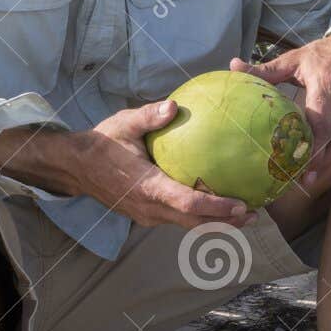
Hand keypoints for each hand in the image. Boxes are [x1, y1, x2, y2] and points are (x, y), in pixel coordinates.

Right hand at [73, 100, 256, 229]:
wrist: (75, 167)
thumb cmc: (102, 143)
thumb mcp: (124, 124)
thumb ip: (149, 116)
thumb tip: (174, 105)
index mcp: (147, 187)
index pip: (188, 204)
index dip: (217, 208)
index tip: (242, 205)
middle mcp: (150, 208)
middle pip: (194, 222)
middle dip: (226, 221)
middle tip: (255, 213)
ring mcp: (147, 215)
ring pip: (187, 224)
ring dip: (216, 222)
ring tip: (245, 213)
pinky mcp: (147, 214)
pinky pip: (178, 219)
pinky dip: (200, 215)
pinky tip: (217, 202)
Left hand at [230, 31, 330, 188]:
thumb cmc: (325, 55)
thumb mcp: (296, 58)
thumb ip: (266, 69)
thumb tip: (233, 67)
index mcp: (326, 81)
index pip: (319, 118)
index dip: (309, 143)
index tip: (293, 160)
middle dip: (315, 159)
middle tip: (296, 179)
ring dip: (329, 164)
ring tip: (309, 181)